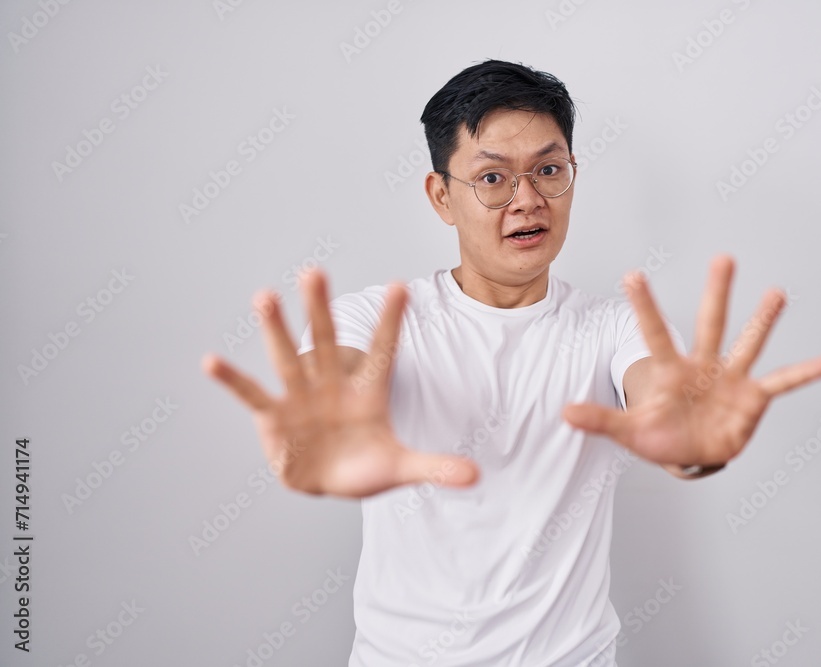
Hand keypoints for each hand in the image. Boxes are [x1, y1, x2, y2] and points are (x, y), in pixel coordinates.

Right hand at [202, 269, 478, 497]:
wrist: (330, 481)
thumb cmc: (365, 466)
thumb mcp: (401, 468)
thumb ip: (435, 468)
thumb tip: (476, 477)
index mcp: (368, 392)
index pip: (385, 352)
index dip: (392, 323)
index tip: (402, 287)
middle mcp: (333, 386)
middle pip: (329, 343)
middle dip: (321, 310)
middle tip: (316, 271)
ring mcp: (301, 398)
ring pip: (289, 359)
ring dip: (276, 331)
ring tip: (264, 297)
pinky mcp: (275, 418)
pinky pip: (253, 395)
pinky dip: (233, 381)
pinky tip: (211, 361)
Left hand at [562, 255, 820, 468]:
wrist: (691, 451)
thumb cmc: (660, 435)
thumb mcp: (628, 431)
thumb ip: (601, 420)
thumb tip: (565, 412)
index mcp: (669, 370)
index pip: (653, 334)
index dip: (644, 307)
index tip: (633, 275)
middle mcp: (702, 366)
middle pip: (709, 323)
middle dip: (717, 293)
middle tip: (724, 257)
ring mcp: (729, 378)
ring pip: (748, 343)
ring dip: (763, 321)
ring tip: (777, 293)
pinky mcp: (752, 398)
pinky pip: (781, 383)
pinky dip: (803, 374)